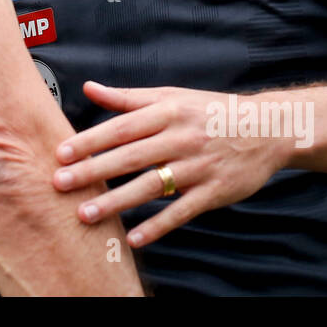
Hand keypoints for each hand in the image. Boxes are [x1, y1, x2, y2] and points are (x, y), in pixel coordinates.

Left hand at [51, 81, 290, 247]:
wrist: (267, 128)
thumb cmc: (209, 111)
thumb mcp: (171, 96)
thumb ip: (128, 97)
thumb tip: (89, 87)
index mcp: (167, 112)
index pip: (121, 127)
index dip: (90, 140)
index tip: (61, 153)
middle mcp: (181, 138)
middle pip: (130, 157)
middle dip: (93, 171)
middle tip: (60, 184)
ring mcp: (198, 167)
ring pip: (152, 186)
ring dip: (117, 202)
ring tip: (86, 214)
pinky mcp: (214, 192)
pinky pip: (181, 211)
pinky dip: (158, 225)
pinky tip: (134, 238)